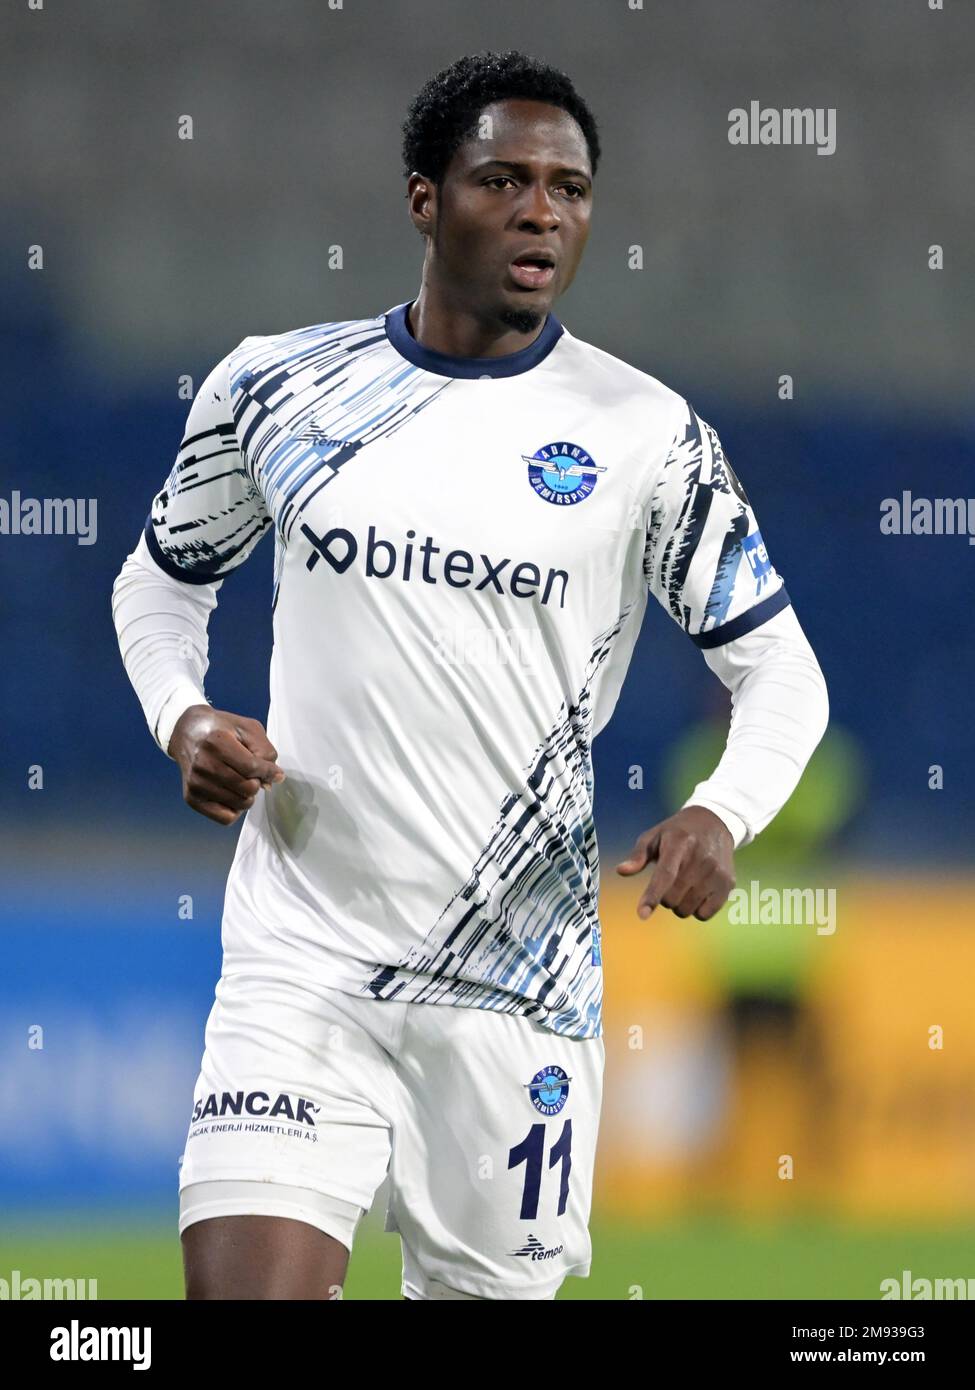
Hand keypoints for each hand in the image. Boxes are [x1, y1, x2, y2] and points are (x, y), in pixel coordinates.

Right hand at [168, 705, 284, 825]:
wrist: (187, 733)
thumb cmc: (222, 730)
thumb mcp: (248, 728)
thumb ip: (265, 750)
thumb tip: (273, 778)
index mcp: (217, 741)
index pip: (252, 767)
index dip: (270, 772)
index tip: (275, 772)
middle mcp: (203, 764)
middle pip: (248, 788)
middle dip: (257, 782)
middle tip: (250, 773)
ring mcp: (196, 783)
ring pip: (240, 804)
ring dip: (247, 795)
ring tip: (240, 781)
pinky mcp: (192, 798)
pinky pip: (226, 818)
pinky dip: (235, 808)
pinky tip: (232, 793)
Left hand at [615, 806, 734, 920]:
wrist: (715, 823)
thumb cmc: (677, 833)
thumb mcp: (654, 836)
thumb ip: (638, 855)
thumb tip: (621, 871)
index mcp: (680, 843)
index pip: (665, 874)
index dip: (652, 896)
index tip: (642, 914)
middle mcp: (701, 858)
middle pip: (672, 898)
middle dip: (664, 897)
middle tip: (669, 881)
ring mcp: (717, 872)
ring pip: (686, 909)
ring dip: (679, 904)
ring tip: (683, 885)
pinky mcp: (727, 884)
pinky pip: (704, 914)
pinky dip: (696, 909)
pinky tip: (698, 891)